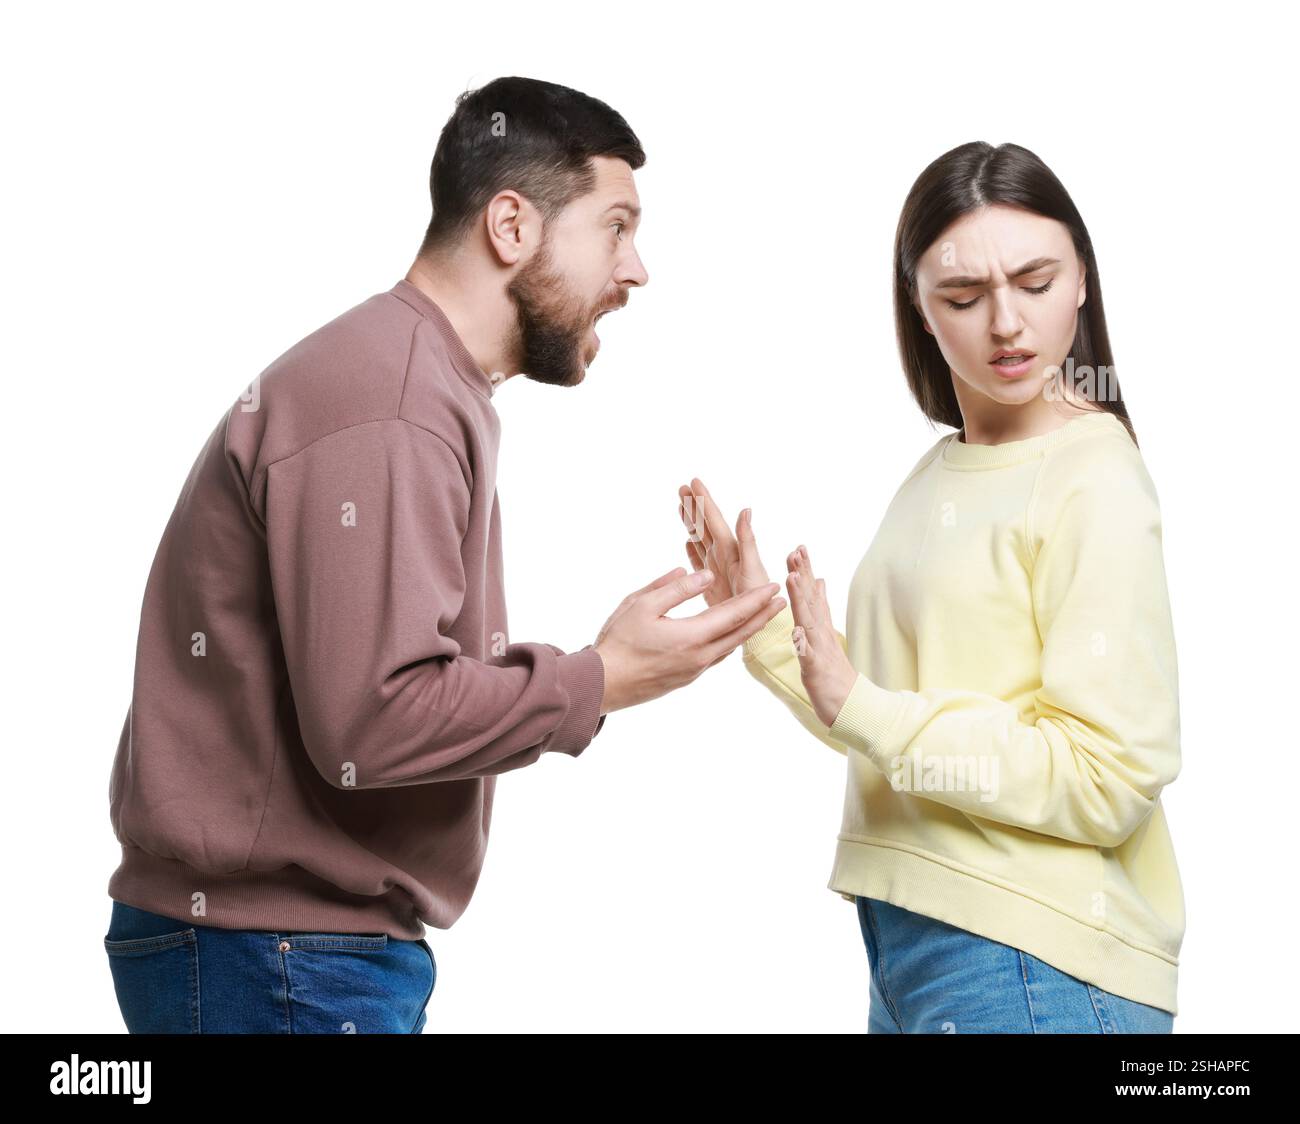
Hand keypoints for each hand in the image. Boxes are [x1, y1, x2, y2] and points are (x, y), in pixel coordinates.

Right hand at [594, 565, 786, 713]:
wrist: (602, 683)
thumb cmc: (618, 642)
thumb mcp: (642, 605)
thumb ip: (675, 588)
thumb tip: (703, 575)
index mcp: (692, 637)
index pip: (733, 614)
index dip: (756, 599)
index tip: (774, 587)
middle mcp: (700, 657)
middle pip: (740, 633)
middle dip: (763, 615)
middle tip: (782, 601)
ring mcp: (694, 671)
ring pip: (729, 647)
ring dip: (747, 630)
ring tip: (759, 616)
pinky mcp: (685, 678)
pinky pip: (715, 656)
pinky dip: (728, 642)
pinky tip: (726, 635)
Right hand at [677, 477, 771, 606]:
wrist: (760, 631)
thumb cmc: (759, 600)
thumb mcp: (753, 568)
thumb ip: (748, 540)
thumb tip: (746, 510)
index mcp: (731, 552)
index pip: (714, 520)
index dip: (704, 501)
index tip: (693, 481)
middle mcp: (724, 558)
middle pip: (706, 526)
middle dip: (695, 507)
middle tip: (682, 488)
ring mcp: (718, 571)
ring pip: (701, 541)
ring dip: (692, 524)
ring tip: (681, 506)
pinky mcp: (713, 587)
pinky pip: (700, 563)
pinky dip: (693, 552)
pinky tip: (688, 543)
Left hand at [786, 544, 857, 727]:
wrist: (852, 706)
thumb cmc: (834, 674)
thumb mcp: (825, 636)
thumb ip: (821, 608)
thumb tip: (819, 581)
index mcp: (819, 627)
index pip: (811, 594)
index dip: (804, 571)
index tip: (798, 548)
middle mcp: (820, 634)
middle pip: (810, 600)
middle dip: (802, 574)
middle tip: (796, 549)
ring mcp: (820, 651)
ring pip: (809, 621)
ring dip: (801, 599)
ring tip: (792, 578)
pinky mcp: (817, 670)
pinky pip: (809, 656)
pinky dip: (804, 643)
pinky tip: (797, 631)